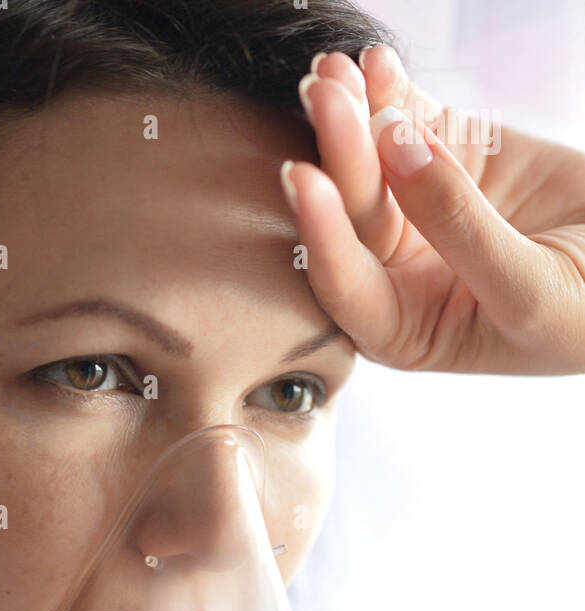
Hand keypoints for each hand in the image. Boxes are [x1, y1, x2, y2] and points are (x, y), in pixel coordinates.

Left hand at [280, 45, 584, 374]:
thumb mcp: (526, 290)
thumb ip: (458, 226)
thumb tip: (395, 146)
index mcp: (405, 329)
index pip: (347, 286)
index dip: (322, 235)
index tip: (303, 177)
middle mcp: (398, 273)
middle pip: (353, 213)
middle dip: (338, 154)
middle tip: (325, 95)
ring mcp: (419, 211)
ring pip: (371, 161)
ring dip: (352, 114)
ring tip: (336, 71)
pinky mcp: (448, 155)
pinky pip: (409, 119)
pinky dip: (392, 89)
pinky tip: (377, 62)